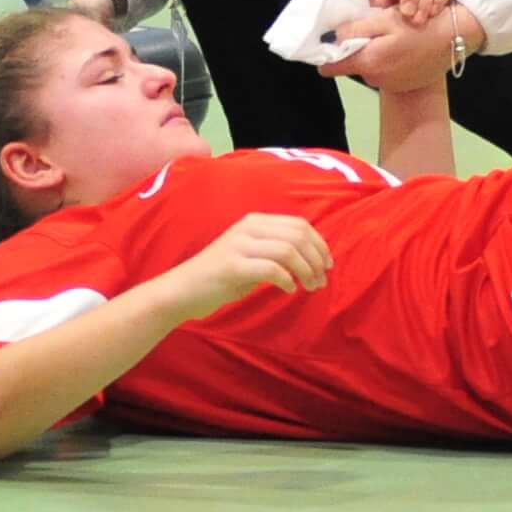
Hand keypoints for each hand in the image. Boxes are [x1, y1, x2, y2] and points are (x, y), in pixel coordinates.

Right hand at [165, 212, 333, 321]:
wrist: (184, 289)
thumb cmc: (221, 277)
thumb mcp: (252, 256)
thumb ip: (276, 251)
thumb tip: (313, 259)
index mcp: (255, 222)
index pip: (299, 225)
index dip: (319, 244)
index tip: (328, 264)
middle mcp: (248, 228)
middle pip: (297, 236)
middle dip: (316, 259)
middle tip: (322, 280)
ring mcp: (239, 245)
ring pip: (288, 251)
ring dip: (306, 271)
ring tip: (310, 287)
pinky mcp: (233, 266)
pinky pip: (271, 269)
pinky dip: (287, 280)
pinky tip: (289, 290)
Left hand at [316, 9, 472, 97]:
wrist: (455, 39)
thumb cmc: (419, 26)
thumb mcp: (385, 20)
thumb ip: (355, 29)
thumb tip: (332, 35)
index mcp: (368, 62)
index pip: (330, 68)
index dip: (326, 54)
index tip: (328, 42)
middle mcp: (375, 79)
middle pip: (352, 64)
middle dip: (357, 48)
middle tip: (372, 29)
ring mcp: (390, 85)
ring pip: (370, 66)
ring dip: (375, 53)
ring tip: (392, 36)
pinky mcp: (403, 85)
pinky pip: (385, 71)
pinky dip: (389, 60)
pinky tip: (404, 47)